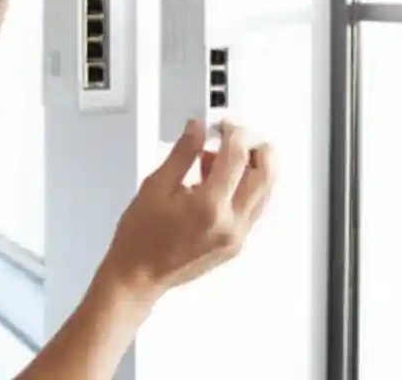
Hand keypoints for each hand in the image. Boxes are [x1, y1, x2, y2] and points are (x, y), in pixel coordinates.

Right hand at [98, 120, 275, 304]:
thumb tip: (197, 130)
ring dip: (254, 170)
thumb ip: (182, 154)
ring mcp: (236, 237)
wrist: (138, 275)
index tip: (223, 126)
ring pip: (263, 193)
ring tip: (223, 160)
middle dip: (256, 149)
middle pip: (264, 175)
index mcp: (209, 207)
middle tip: (238, 137)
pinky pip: (253, 210)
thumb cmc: (140, 238)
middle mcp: (230, 224)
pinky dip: (245, 190)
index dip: (233, 134)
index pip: (236, 158)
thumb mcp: (155, 186)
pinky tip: (220, 184)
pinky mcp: (235, 245)